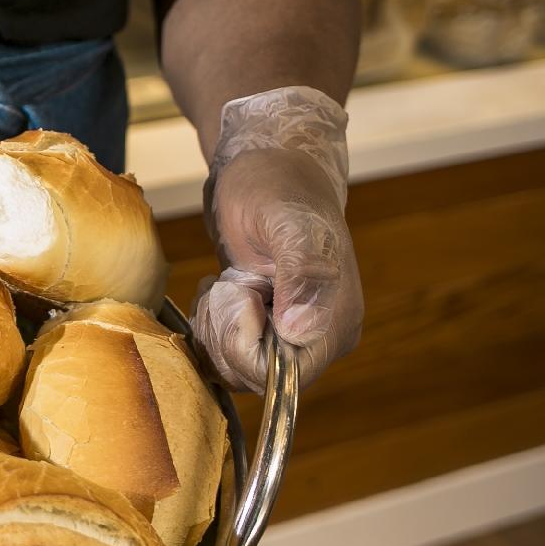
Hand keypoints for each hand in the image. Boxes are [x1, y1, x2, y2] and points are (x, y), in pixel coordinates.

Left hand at [193, 87, 361, 391]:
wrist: (265, 169)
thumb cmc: (277, 187)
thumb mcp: (287, 224)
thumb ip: (301, 274)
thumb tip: (300, 331)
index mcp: (336, 323)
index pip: (285, 377)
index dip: (246, 347)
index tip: (242, 296)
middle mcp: (318, 337)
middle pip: (254, 377)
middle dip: (225, 333)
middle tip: (230, 284)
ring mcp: (289, 335)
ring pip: (232, 368)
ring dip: (214, 326)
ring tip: (227, 282)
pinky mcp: (263, 330)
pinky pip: (223, 353)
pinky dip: (210, 325)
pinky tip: (221, 289)